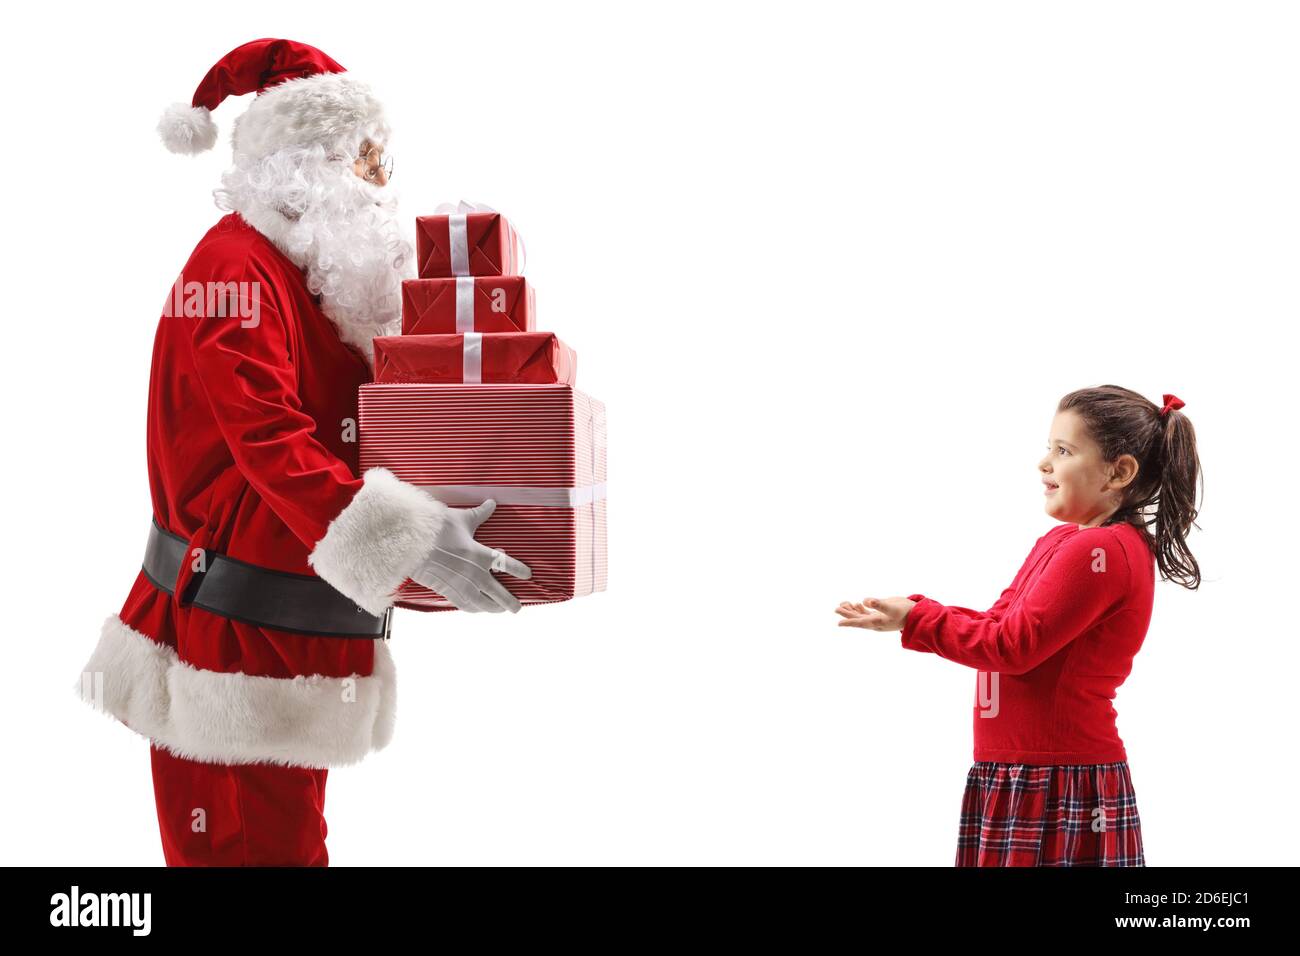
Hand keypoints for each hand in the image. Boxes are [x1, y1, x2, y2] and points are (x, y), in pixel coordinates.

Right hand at [409, 499, 531, 612]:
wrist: (414, 542)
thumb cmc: (438, 528)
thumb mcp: (462, 519)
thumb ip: (479, 515)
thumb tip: (492, 502)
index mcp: (482, 555)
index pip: (508, 565)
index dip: (520, 571)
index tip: (528, 575)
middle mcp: (476, 574)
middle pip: (499, 594)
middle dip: (510, 602)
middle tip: (518, 608)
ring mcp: (462, 585)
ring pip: (484, 604)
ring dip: (494, 609)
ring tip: (500, 611)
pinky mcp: (448, 592)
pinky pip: (465, 605)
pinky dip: (474, 609)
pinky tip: (477, 609)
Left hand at [835, 596, 915, 630]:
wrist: (916, 615)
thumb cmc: (905, 612)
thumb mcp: (892, 607)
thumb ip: (879, 604)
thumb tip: (865, 600)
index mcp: (877, 622)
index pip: (860, 623)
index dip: (849, 622)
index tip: (839, 623)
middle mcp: (876, 622)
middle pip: (858, 619)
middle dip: (847, 614)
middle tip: (836, 608)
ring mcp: (878, 618)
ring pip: (861, 615)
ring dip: (852, 611)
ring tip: (843, 603)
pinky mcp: (881, 614)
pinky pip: (868, 613)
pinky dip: (860, 609)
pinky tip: (856, 604)